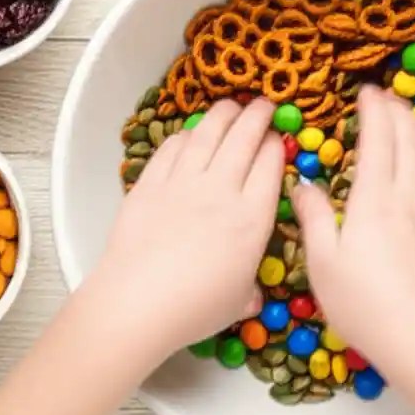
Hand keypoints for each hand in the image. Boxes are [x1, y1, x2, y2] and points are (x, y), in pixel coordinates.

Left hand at [94, 98, 283, 350]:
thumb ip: (250, 291)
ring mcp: (183, 182)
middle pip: (244, 137)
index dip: (276, 145)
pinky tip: (191, 133)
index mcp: (252, 218)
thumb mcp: (238, 303)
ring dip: (223, 114)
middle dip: (257, 115)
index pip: (270, 164)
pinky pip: (172, 148)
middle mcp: (221, 190)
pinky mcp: (150, 183)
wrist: (138, 302)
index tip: (277, 139)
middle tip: (263, 106)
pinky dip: (186, 135)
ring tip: (231, 106)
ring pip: (208, 133)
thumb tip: (253, 296)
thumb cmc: (195, 308)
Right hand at [292, 85, 414, 368]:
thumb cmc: (363, 303)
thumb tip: (303, 184)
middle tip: (387, 100)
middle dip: (399, 113)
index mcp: (375, 198)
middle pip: (411, 141)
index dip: (374, 110)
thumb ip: (315, 218)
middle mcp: (411, 198)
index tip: (366, 93)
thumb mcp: (323, 262)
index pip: (378, 139)